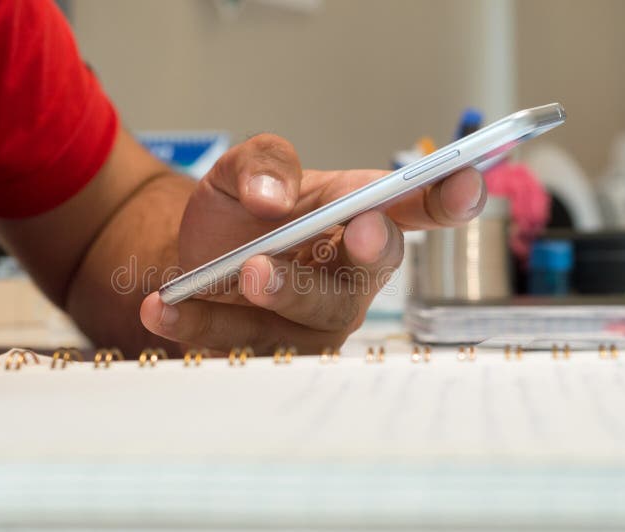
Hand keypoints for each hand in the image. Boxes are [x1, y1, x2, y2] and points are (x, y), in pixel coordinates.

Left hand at [140, 134, 484, 353]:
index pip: (414, 209)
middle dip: (363, 253)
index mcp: (356, 217)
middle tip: (349, 231)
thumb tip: (274, 198)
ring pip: (310, 316)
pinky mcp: (271, 352)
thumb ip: (263, 161)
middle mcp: (347, 275)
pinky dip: (199, 326)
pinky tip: (160, 308)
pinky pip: (240, 343)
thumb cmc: (236, 213)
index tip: (464, 182)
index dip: (447, 199)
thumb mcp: (242, 167)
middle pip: (367, 272)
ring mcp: (312, 321)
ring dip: (281, 294)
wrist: (186, 257)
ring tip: (242, 273)